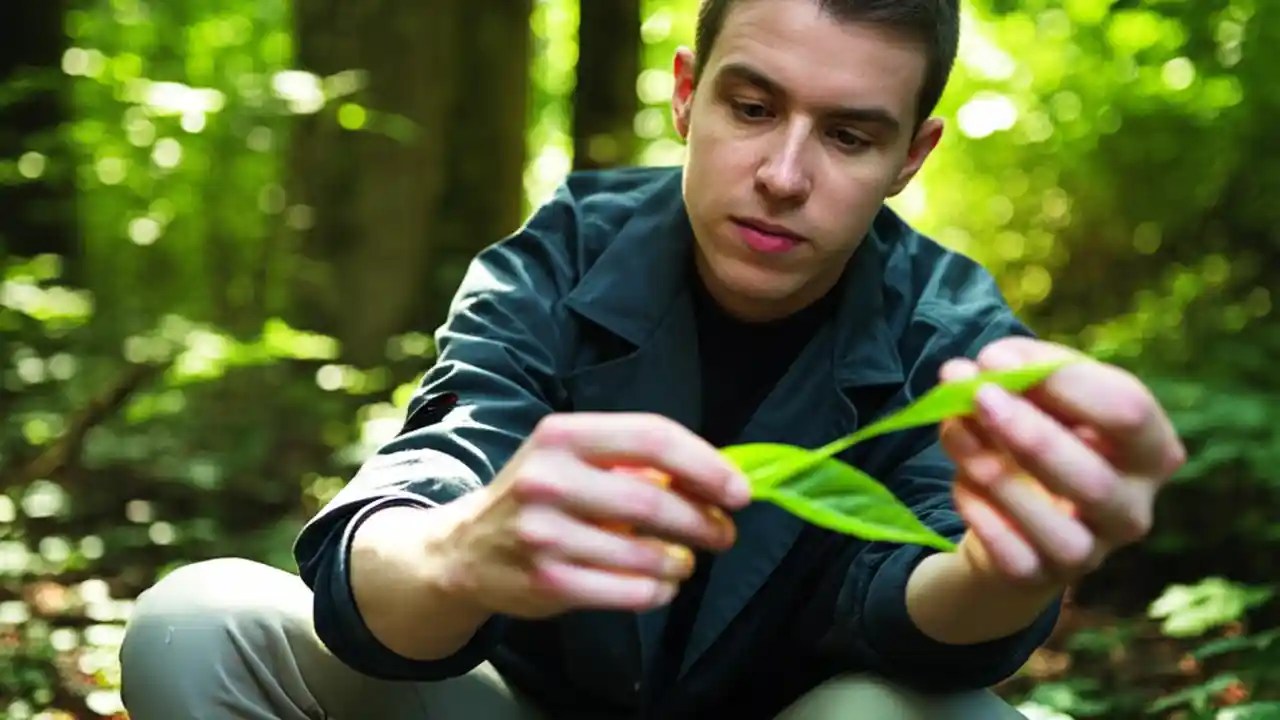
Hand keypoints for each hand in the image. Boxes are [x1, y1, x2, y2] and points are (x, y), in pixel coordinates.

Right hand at [441, 412, 750, 618]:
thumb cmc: (539, 496)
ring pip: (646, 554)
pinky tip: (659, 584)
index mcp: (562, 436)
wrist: (466, 549)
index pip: (652, 438)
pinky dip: (658, 591)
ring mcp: (544, 534)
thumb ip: (635, 462)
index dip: (705, 465)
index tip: (739, 491)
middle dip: (704, 520)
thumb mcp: (573, 458)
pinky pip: (629, 592)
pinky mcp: (547, 582)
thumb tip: (713, 481)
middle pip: (654, 498)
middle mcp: (548, 479)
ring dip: (681, 561)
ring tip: (685, 560)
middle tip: (724, 533)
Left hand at [939, 337, 1186, 589]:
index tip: (995, 357)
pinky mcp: (1040, 578)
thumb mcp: (1042, 397)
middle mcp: (1133, 509)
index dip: (1062, 380)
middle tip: (977, 395)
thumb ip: (1022, 372)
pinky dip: (976, 507)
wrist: (1014, 515)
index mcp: (1153, 451)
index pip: (1128, 411)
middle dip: (1028, 433)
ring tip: (951, 425)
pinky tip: (960, 479)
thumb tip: (983, 364)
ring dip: (989, 466)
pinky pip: (1006, 548)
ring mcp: (1091, 553)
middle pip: (1092, 479)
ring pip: (1047, 521)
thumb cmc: (1041, 438)